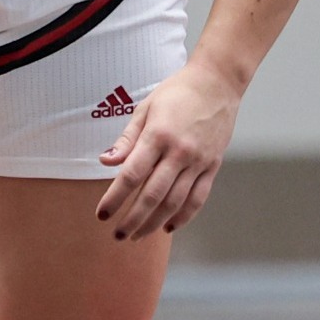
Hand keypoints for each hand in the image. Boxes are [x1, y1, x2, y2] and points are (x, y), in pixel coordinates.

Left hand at [95, 61, 240, 239]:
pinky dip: (183, 216)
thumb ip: (127, 139)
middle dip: (132, 219)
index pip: (132, 175)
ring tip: (137, 235)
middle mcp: (179, 152)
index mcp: (158, 135)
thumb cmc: (177, 92)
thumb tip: (106, 161)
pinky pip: (198, 199)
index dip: (115, 198)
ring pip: (174, 202)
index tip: (102, 214)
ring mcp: (198, 161)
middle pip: (152, 195)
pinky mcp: (213, 166)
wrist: (217, 83)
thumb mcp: (145, 108)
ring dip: (154, 223)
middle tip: (117, 235)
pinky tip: (167, 227)